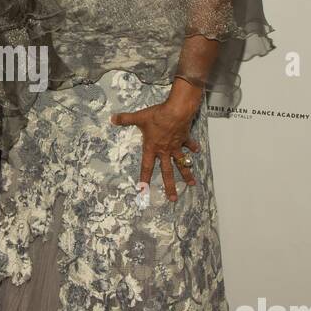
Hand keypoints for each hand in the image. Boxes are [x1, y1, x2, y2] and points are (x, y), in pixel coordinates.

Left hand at [110, 87, 200, 202]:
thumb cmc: (158, 116)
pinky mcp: (184, 138)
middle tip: (173, 198)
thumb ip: (125, 119)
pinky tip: (197, 151)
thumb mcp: (139, 117)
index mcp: (152, 148)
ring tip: (191, 184)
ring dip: (186, 174)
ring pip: (182, 164)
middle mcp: (165, 150)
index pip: (146, 167)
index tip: (144, 191)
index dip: (144, 179)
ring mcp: (176, 146)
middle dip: (170, 186)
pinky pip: (189, 145)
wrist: (176, 111)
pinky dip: (193, 147)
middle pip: (167, 172)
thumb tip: (113, 118)